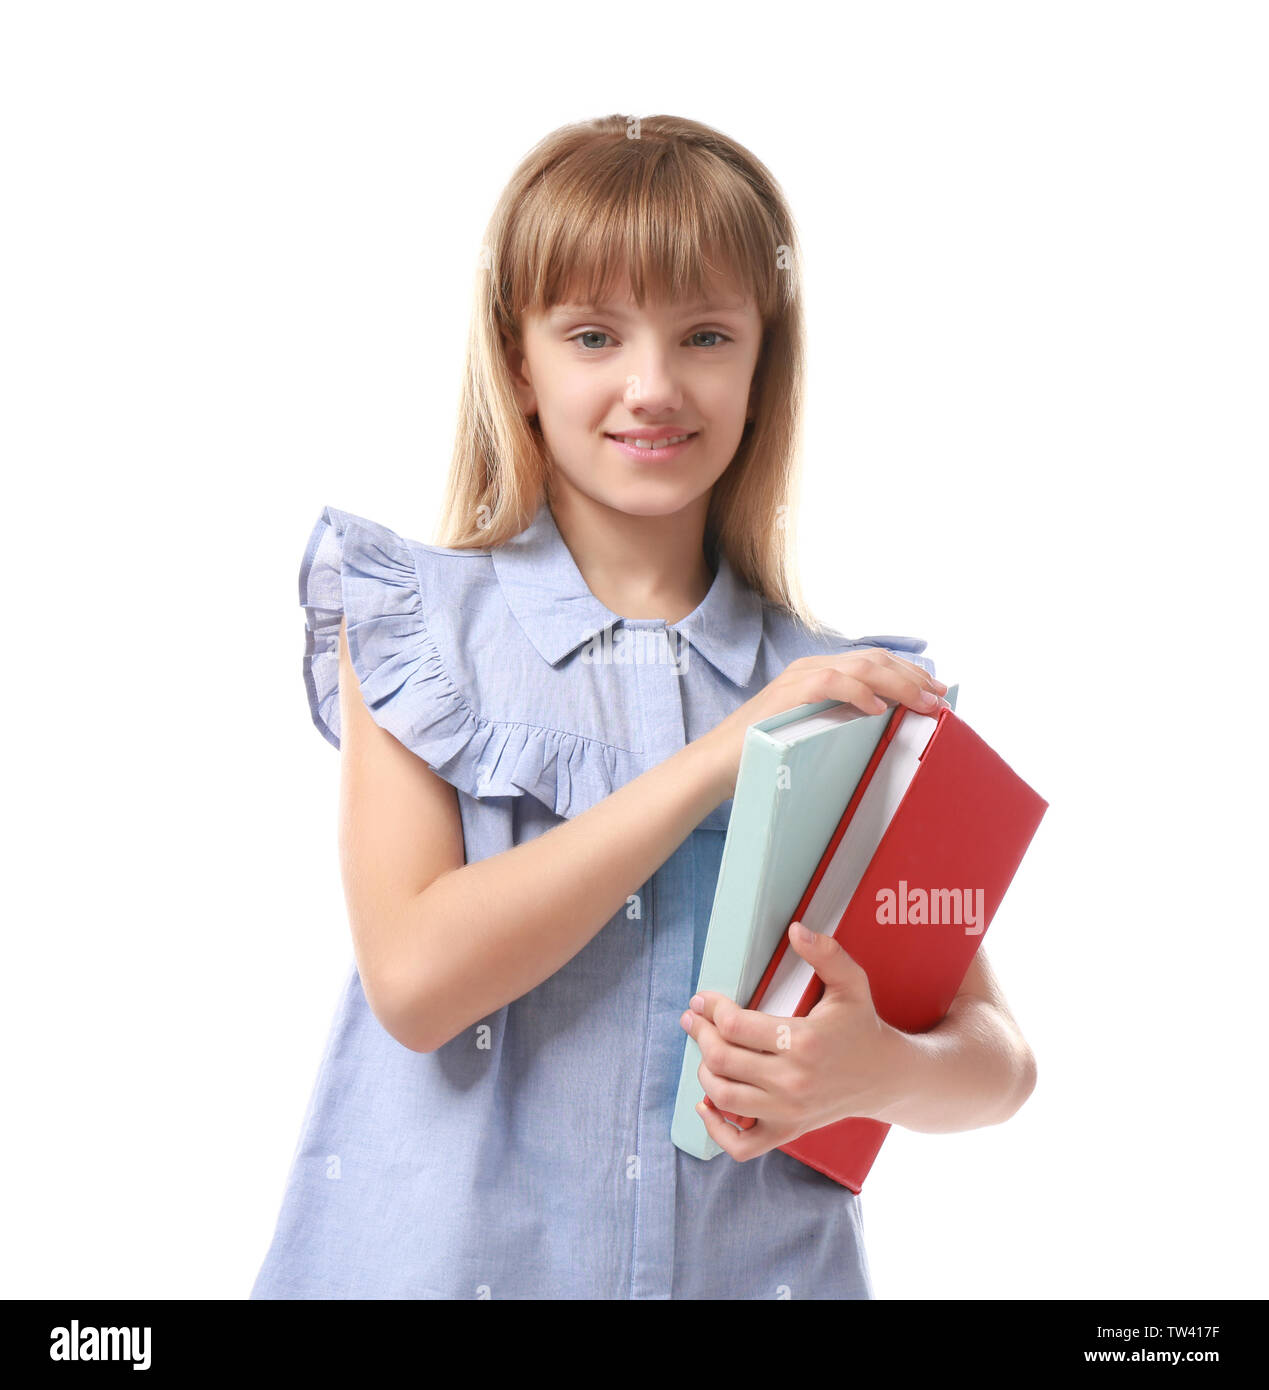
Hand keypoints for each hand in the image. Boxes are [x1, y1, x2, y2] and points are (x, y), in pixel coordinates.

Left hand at [679, 921, 914, 1160]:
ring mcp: (789, 1112)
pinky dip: (716, 1129)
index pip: (736, 1026)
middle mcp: (792, 1081)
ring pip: (724, 1097)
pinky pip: (741, 1145)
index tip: (702, 998)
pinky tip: (708, 1104)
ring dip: (704, 1071)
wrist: (888, 1078)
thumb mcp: (851, 983)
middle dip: (700, 1034)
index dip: (711, 1008)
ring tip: (705, 1050)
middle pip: (722, 1060)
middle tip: (692, 1018)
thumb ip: (826, 953)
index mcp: (803, 1041)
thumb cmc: (862, 1026)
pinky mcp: (788, 1132)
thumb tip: (796, 929)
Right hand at [696, 649, 946, 800]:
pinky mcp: (786, 696)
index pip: (872, 662)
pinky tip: (879, 709)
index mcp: (817, 674)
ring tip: (922, 703)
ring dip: (897, 683)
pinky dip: (858, 693)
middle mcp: (809, 668)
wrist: (716, 765)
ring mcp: (796, 679)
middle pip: (872, 660)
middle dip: (912, 677)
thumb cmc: (764, 755)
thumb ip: (842, 723)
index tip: (937, 693)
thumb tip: (886, 730)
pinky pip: (830, 683)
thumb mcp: (813, 734)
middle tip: (940, 698)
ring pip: (858, 666)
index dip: (908, 673)